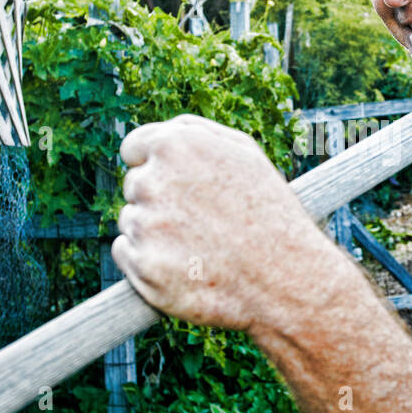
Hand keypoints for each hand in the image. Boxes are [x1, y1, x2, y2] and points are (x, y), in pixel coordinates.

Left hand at [110, 114, 326, 331]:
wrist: (285, 279)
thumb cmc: (269, 213)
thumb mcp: (245, 154)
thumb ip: (195, 133)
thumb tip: (160, 134)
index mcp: (175, 146)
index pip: (133, 148)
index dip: (152, 165)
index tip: (169, 183)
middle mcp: (153, 181)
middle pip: (135, 187)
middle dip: (159, 200)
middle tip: (201, 221)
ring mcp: (145, 225)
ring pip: (132, 221)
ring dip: (155, 232)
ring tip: (201, 246)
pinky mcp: (142, 265)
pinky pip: (126, 255)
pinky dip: (148, 261)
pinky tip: (184, 265)